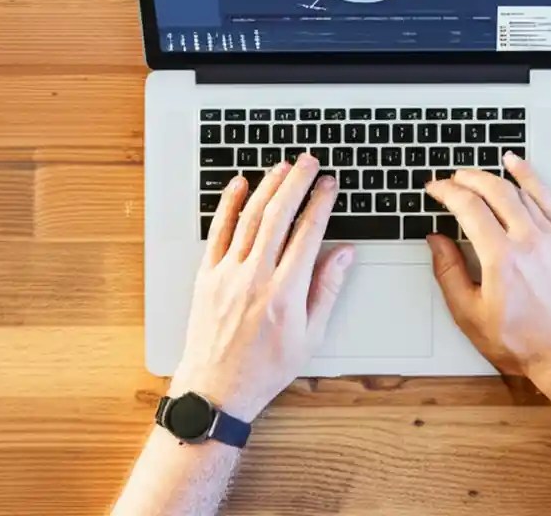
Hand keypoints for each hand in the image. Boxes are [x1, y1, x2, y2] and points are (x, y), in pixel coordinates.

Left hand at [170, 155, 353, 420]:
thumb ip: (327, 290)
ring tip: (283, 167)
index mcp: (285, 293)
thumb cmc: (266, 368)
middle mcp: (255, 278)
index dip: (321, 203)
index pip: (308, 234)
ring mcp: (227, 275)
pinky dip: (228, 205)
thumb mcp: (311, 335)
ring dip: (268, 187)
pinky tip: (239, 185)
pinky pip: (217, 232)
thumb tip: (344, 254)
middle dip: (296, 183)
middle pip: (278, 216)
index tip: (329, 185)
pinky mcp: (206, 276)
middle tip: (309, 162)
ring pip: (249, 218)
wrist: (217, 388)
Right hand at [424, 153, 550, 376]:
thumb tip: (435, 240)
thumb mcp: (469, 314)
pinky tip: (516, 163)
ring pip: (520, 190)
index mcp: (501, 258)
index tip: (435, 189)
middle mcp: (529, 241)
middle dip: (468, 178)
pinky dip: (530, 176)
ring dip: (494, 176)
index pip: (469, 208)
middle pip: (495, 191)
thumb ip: (448, 272)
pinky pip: (547, 196)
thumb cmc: (519, 339)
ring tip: (474, 174)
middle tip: (451, 179)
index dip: (448, 192)